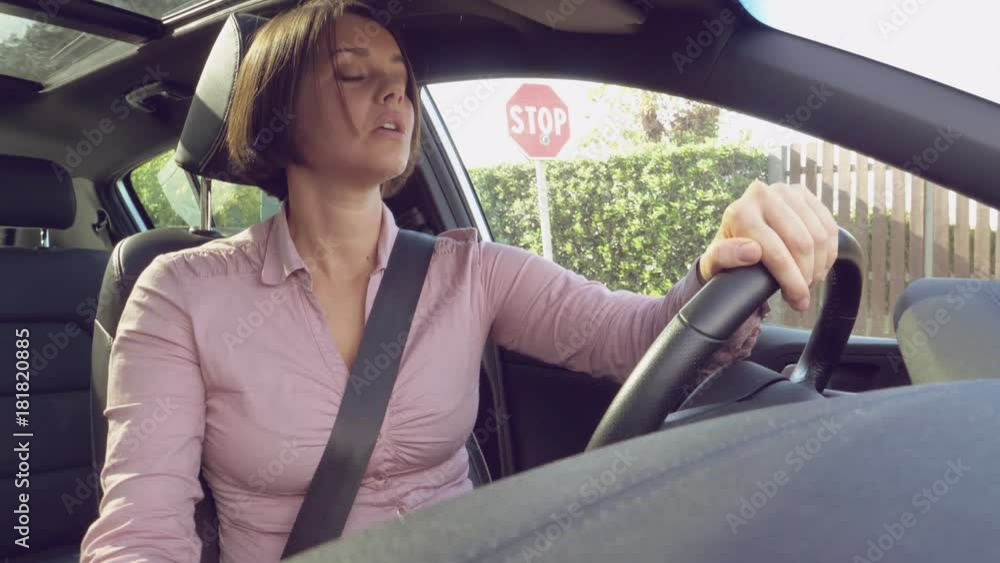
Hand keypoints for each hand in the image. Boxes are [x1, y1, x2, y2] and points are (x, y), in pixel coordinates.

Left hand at [698, 180, 837, 310]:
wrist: (738, 233)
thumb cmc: (729, 254)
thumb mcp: (716, 262)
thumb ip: (724, 257)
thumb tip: (752, 251)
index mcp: (739, 213)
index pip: (776, 252)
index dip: (791, 281)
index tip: (798, 301)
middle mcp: (762, 195)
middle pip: (802, 244)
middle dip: (807, 276)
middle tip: (803, 294)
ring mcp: (785, 191)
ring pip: (820, 237)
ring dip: (819, 266)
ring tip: (808, 281)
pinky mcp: (803, 193)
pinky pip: (829, 227)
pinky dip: (828, 252)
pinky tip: (817, 266)